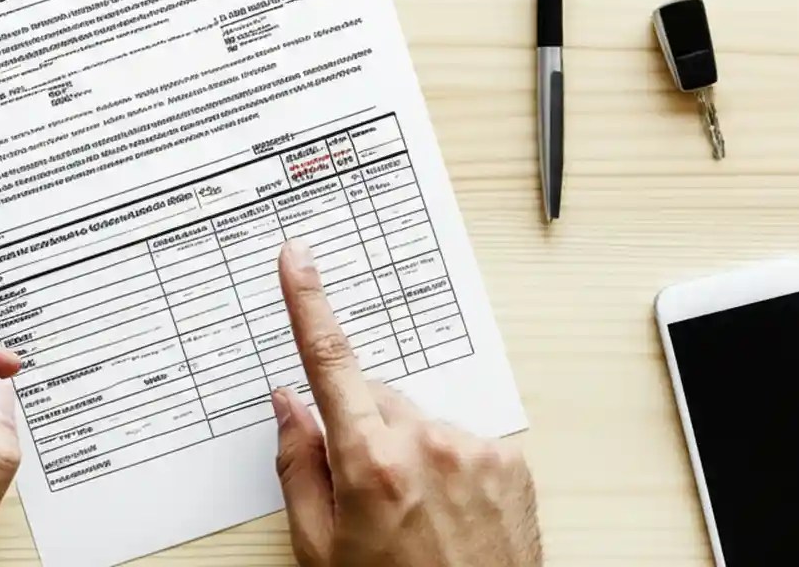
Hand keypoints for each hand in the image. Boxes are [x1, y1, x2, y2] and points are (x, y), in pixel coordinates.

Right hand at [272, 240, 541, 566]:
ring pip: (419, 420)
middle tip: (364, 490)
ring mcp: (476, 449)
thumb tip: (288, 405)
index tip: (296, 260)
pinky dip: (448, 463)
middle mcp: (429, 445)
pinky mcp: (510, 460)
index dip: (307, 304)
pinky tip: (447, 510)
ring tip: (414, 513)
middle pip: (375, 399)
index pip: (330, 364)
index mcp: (372, 465)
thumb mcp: (321, 549)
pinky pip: (460, 439)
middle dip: (361, 427)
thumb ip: (298, 467)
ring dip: (407, 449)